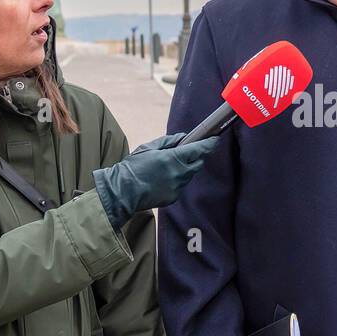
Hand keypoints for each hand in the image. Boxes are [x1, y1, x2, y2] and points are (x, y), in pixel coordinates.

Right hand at [93, 132, 219, 226]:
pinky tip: (162, 179)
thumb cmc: (132, 167)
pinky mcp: (173, 197)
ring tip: (168, 166)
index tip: (215, 139)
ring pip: (189, 175)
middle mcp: (179, 174)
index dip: (209, 143)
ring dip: (184, 169)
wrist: (121, 192)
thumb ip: (168, 141)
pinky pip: (180, 186)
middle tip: (191, 151)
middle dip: (197, 156)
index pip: (199, 150)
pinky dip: (176, 180)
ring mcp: (177, 187)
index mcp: (173, 158)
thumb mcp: (148, 148)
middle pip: (198, 163)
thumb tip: (183, 137)